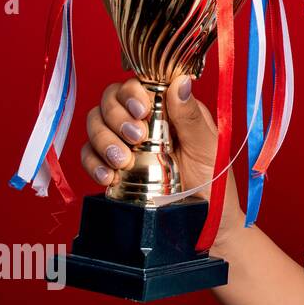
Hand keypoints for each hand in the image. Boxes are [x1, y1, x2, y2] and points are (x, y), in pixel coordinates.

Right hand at [79, 75, 245, 255]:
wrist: (205, 223)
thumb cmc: (214, 181)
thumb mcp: (208, 147)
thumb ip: (190, 116)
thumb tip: (180, 81)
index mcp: (169, 109)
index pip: (138, 85)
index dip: (131, 91)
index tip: (141, 109)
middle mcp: (144, 122)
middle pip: (110, 101)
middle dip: (116, 117)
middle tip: (137, 139)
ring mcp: (125, 145)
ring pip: (94, 126)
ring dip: (102, 140)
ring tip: (122, 161)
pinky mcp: (112, 168)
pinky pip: (88, 157)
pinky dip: (92, 164)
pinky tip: (108, 176)